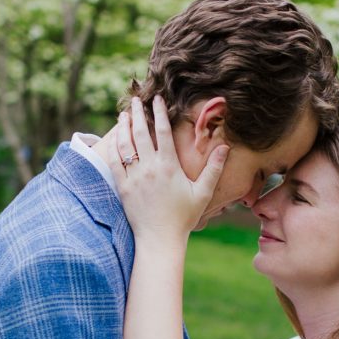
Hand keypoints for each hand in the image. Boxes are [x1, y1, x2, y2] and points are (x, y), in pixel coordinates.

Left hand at [108, 96, 228, 242]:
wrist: (160, 239)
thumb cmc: (184, 217)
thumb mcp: (203, 193)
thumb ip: (214, 169)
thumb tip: (225, 148)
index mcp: (169, 166)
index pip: (162, 132)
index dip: (159, 113)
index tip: (156, 99)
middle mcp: (149, 168)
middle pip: (140, 133)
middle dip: (137, 113)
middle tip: (135, 100)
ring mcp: (134, 177)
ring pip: (125, 145)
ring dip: (123, 127)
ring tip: (123, 114)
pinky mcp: (122, 187)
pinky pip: (114, 162)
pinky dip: (113, 147)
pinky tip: (113, 138)